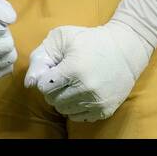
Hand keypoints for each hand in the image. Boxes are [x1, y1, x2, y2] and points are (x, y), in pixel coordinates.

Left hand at [24, 21, 152, 121]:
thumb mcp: (63, 38)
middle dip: (54, 89)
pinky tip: (82, 93)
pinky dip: (76, 107)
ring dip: (64, 99)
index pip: (44, 87)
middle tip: (64, 77)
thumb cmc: (90, 40)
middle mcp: (85, 88)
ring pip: (64, 110)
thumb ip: (40, 57)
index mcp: (73, 69)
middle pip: (53, 101)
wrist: (126, 49)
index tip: (55, 69)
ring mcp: (96, 101)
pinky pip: (79, 117)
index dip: (46, 78)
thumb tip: (30, 84)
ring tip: (73, 84)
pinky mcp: (105, 110)